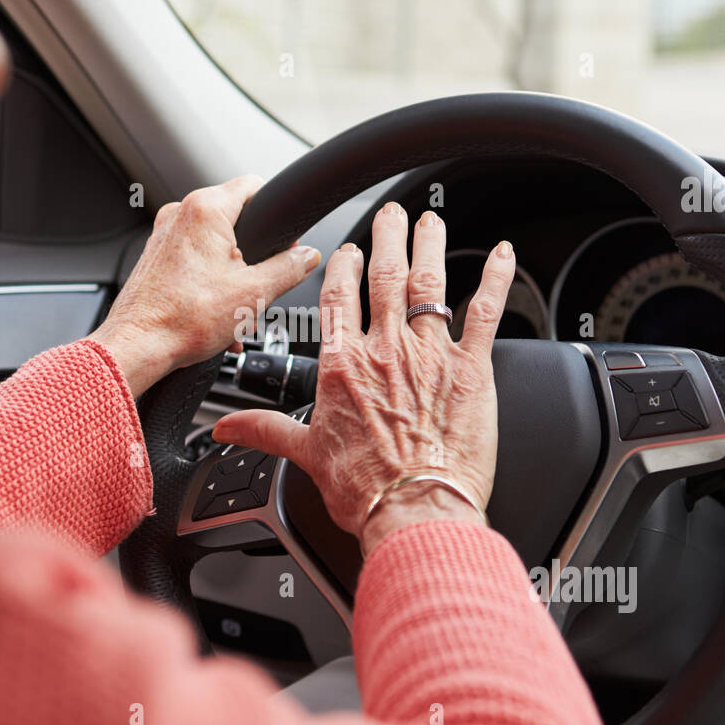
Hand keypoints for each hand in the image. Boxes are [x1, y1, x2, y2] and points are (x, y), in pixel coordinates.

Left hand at [88, 175, 320, 396]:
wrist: (137, 346)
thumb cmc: (182, 319)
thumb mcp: (254, 293)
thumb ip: (289, 268)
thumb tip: (307, 256)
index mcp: (205, 210)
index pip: (254, 185)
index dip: (275, 212)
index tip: (284, 240)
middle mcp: (180, 214)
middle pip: (235, 218)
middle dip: (254, 252)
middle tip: (260, 283)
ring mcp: (164, 234)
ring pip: (214, 243)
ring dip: (232, 274)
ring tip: (236, 309)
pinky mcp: (155, 256)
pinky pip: (194, 259)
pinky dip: (210, 281)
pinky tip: (217, 314)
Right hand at [212, 202, 515, 555]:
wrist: (414, 510)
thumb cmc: (364, 490)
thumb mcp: (304, 456)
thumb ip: (265, 430)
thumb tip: (225, 429)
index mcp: (342, 367)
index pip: (338, 298)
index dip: (343, 265)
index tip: (348, 251)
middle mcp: (385, 351)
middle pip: (385, 276)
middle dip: (387, 237)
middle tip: (392, 213)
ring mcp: (430, 356)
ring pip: (429, 284)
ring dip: (430, 245)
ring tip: (430, 220)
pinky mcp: (472, 371)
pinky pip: (484, 312)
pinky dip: (493, 278)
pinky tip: (499, 254)